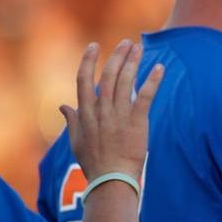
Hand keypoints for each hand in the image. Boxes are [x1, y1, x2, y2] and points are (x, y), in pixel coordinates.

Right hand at [61, 40, 163, 180]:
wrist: (111, 179)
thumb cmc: (94, 162)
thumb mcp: (76, 141)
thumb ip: (72, 120)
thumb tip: (62, 105)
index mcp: (85, 113)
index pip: (83, 80)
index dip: (89, 61)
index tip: (94, 46)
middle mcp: (101, 110)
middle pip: (108, 76)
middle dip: (116, 56)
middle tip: (126, 42)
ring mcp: (118, 115)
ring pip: (125, 82)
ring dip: (132, 63)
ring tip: (139, 47)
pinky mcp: (136, 122)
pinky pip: (145, 97)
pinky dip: (152, 81)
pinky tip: (159, 68)